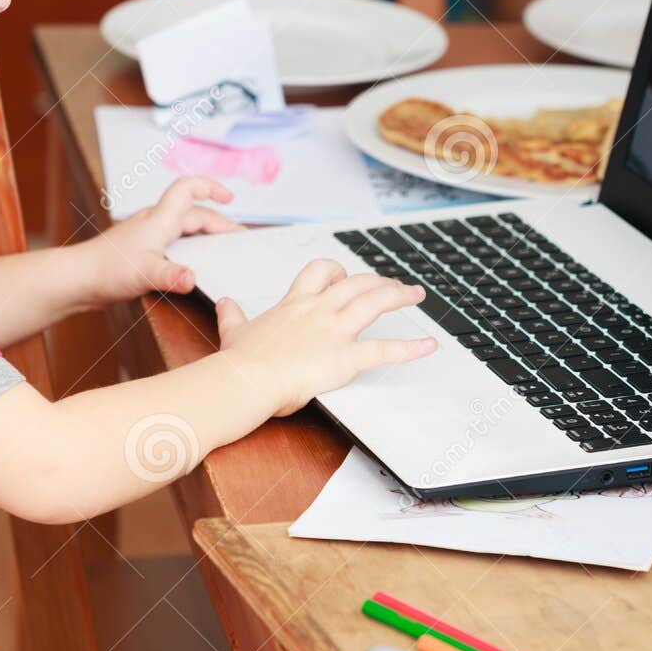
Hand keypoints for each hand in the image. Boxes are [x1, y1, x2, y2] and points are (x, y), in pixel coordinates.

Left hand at [87, 176, 240, 303]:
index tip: (230, 197)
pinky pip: (173, 239)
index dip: (211, 187)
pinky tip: (191, 260)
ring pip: (184, 225)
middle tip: (237, 239)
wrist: (78, 278)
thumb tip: (192, 279)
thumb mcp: (145, 273)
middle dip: (219, 221)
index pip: (188, 188)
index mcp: (160, 219)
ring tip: (221, 247)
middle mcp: (154, 221)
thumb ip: (171, 276)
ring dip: (205, 232)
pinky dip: (190, 244)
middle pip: (194, 212)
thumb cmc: (106, 269)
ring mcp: (147, 233)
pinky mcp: (142, 248)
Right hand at [215, 258, 436, 416]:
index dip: (338, 270)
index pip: (321, 272)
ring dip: (399, 295)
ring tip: (416, 294)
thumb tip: (224, 302)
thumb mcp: (234, 330)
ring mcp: (334, 331)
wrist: (243, 380)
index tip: (346, 276)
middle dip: (380, 280)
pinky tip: (428, 345)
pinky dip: (410, 347)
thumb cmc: (239, 362)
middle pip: (357, 281)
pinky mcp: (345, 357)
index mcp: (295, 303)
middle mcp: (318, 310)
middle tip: (395, 284)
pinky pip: (384, 349)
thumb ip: (233, 314)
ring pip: (375, 301)